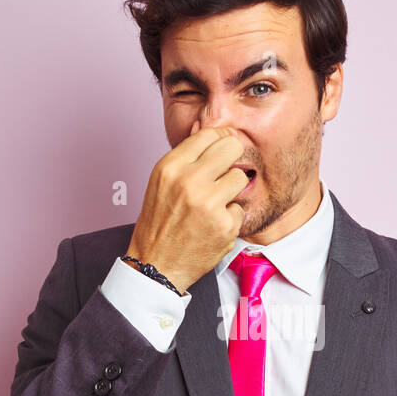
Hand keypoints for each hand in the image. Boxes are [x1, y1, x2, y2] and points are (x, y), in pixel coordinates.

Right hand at [124, 121, 248, 293]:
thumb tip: (212, 130)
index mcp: (171, 167)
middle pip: (231, 147)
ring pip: (240, 177)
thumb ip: (187, 158)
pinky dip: (230, 218)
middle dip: (231, 158)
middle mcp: (189, 181)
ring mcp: (209, 204)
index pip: (209, 134)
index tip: (222, 148)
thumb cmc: (159, 222)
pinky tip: (212, 226)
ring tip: (214, 203)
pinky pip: (239, 208)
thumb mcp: (162, 181)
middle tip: (224, 173)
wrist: (156, 264)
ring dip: (231, 190)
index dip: (220, 139)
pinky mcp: (224, 225)